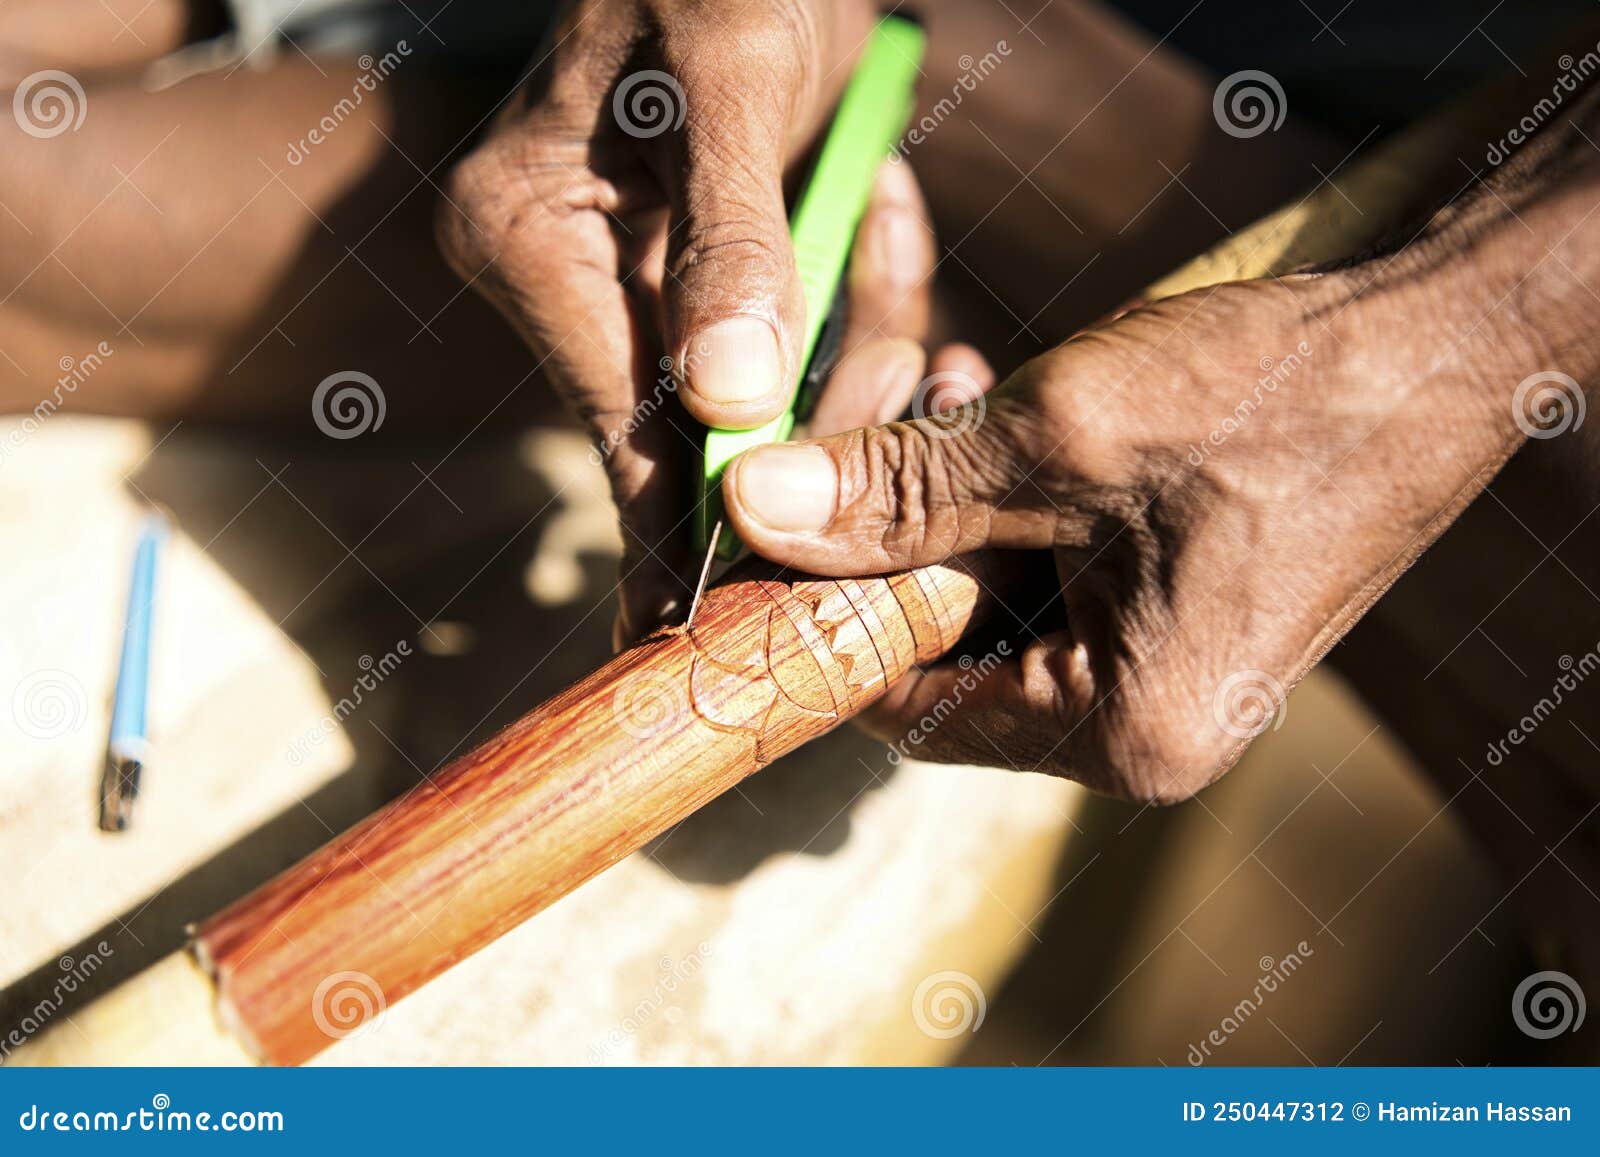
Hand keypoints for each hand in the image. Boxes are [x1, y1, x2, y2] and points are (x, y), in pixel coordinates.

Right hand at [438, 0, 933, 642]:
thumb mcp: (728, 83)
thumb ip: (731, 242)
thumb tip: (728, 409)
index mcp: (529, 239)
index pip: (619, 424)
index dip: (685, 529)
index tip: (705, 640)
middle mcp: (570, 276)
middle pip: (702, 430)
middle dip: (824, 408)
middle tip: (926, 367)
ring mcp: (641, 281)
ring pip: (768, 393)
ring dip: (858, 333)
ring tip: (882, 208)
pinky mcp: (714, 273)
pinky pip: (798, 337)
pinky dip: (859, 298)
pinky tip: (878, 206)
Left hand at [719, 276, 1532, 801]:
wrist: (1441, 351)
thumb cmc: (1276, 397)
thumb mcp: (1059, 435)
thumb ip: (897, 488)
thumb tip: (754, 507)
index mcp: (1124, 731)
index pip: (908, 707)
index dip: (825, 617)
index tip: (764, 530)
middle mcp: (1147, 735)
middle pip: (946, 661)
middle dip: (890, 540)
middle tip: (862, 429)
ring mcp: (1168, 682)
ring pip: (992, 611)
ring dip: (945, 507)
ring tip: (941, 388)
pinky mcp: (1180, 623)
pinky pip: (1051, 584)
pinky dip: (1006, 507)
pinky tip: (990, 410)